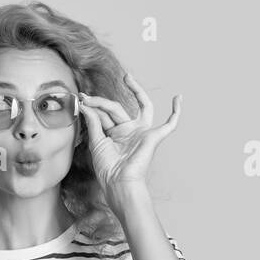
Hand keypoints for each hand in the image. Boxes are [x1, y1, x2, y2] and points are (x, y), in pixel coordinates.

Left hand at [78, 72, 181, 206]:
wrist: (118, 182)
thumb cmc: (107, 168)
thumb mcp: (96, 142)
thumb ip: (93, 122)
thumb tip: (86, 103)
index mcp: (115, 133)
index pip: (104, 114)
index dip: (92, 105)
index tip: (80, 98)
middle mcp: (129, 130)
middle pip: (117, 108)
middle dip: (101, 101)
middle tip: (87, 96)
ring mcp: (142, 132)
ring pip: (141, 106)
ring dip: (136, 90)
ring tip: (127, 77)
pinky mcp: (154, 137)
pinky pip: (171, 124)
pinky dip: (177, 112)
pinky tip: (178, 98)